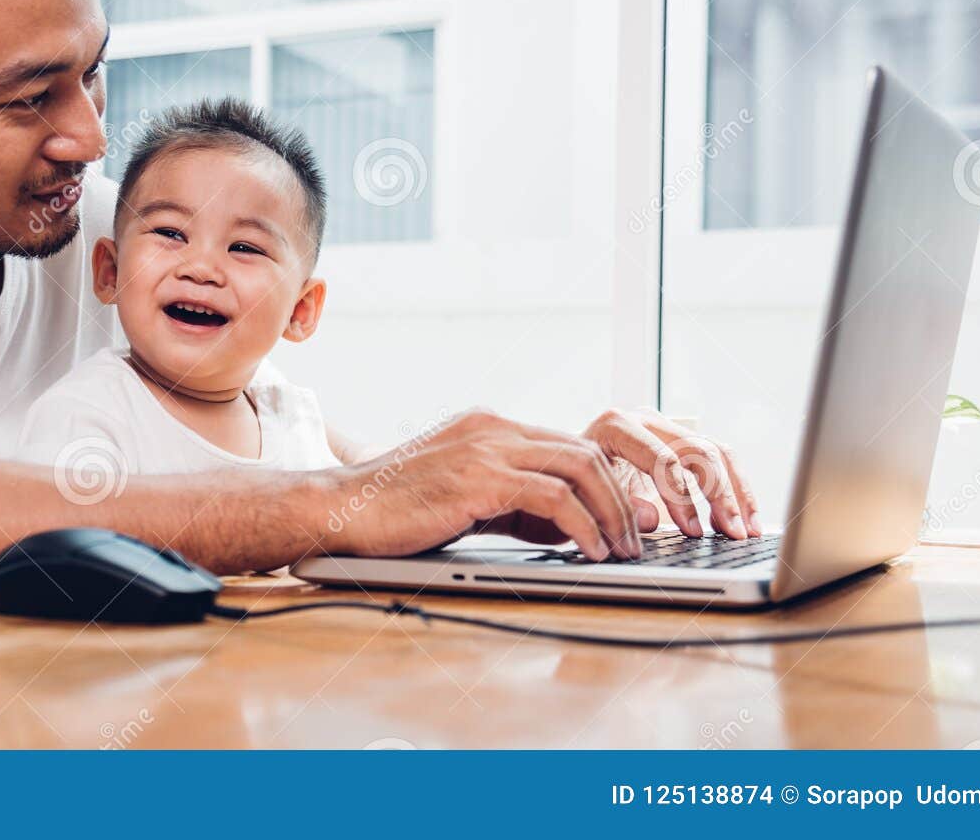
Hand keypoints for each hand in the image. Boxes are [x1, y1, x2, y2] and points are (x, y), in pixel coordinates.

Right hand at [320, 409, 643, 561]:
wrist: (340, 511)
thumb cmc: (394, 513)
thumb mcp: (466, 501)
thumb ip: (515, 506)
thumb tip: (569, 529)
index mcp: (490, 427)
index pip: (570, 446)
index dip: (608, 486)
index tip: (627, 524)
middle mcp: (493, 428)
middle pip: (587, 452)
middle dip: (622, 499)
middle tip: (638, 540)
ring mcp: (486, 448)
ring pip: (580, 468)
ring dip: (612, 514)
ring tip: (622, 552)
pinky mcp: (479, 478)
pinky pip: (554, 497)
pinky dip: (584, 526)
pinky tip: (591, 552)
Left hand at [581, 408, 760, 538]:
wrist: (561, 469)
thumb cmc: (568, 485)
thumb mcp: (581, 496)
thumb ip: (615, 506)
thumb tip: (654, 518)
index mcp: (615, 426)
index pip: (662, 458)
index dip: (682, 498)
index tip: (693, 532)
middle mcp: (645, 419)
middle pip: (699, 450)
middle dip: (721, 495)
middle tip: (734, 534)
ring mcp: (665, 427)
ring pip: (717, 452)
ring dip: (738, 493)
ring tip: (748, 531)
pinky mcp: (679, 442)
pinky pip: (718, 461)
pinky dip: (734, 490)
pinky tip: (742, 521)